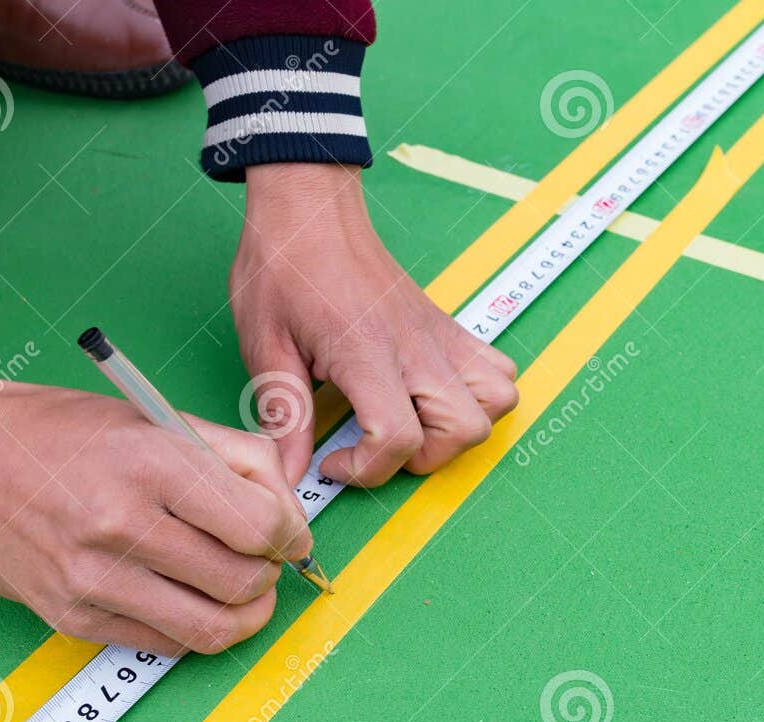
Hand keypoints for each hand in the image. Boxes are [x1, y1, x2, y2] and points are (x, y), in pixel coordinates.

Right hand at [0, 370, 310, 654]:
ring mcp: (93, 579)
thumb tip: (292, 515)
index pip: (260, 527)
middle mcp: (120, 524)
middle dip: (270, 573)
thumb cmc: (69, 434)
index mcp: (151, 464)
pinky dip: (198, 628)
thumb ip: (242, 459)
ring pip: (215, 627)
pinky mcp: (74, 618)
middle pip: (243, 581)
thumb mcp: (162, 420)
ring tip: (240, 588)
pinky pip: (169, 646)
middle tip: (261, 557)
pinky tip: (192, 599)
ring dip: (246, 613)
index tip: (290, 534)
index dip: (293, 535)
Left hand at [229, 163, 518, 485]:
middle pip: (464, 429)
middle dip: (423, 457)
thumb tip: (288, 472)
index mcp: (366, 352)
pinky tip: (434, 395)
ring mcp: (440, 336)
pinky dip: (480, 394)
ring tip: (416, 425)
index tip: (332, 462)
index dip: (367, 469)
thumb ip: (283, 413)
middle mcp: (416, 347)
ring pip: (497, 401)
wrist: (310, 207)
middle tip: (376, 446)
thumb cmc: (283, 265)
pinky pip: (498, 369)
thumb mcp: (265, 344)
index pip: (397, 437)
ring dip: (461, 428)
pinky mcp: (448, 328)